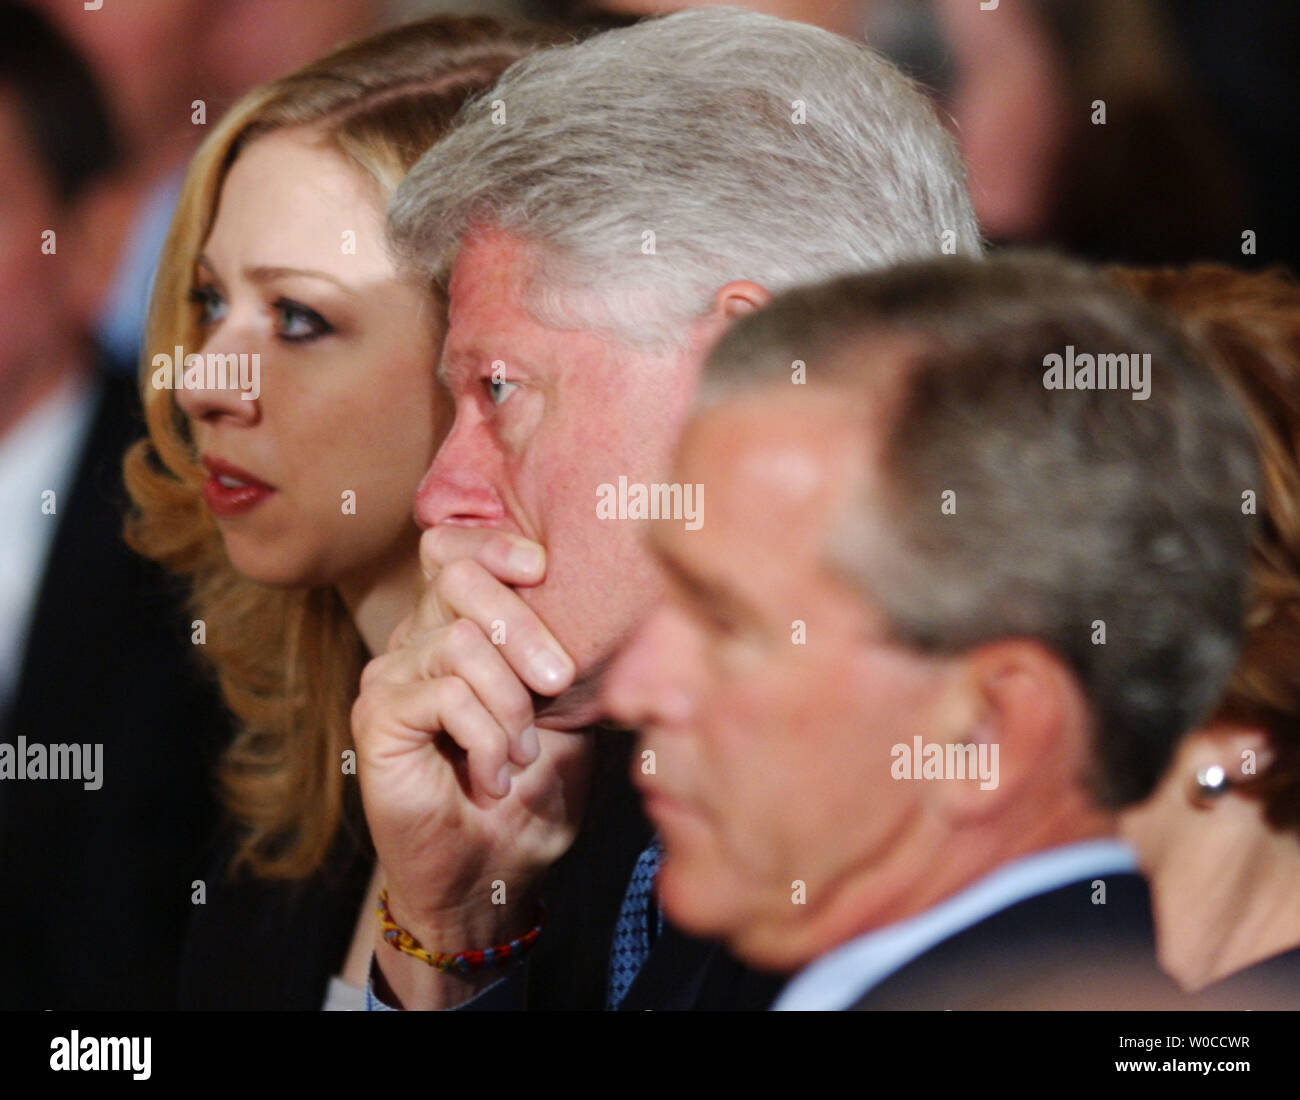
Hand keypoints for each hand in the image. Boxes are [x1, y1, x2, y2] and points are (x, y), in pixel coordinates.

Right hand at [352, 527, 593, 1006]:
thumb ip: (566, 654)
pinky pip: (445, 694)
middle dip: (525, 627)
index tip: (542, 567)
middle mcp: (414, 641)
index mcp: (455, 628)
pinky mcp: (376, 719)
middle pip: (457, 578)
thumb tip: (602, 600)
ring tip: (521, 756)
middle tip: (557, 681)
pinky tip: (493, 776)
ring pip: (463, 642)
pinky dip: (486, 738)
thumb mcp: (566, 714)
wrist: (492, 877)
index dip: (493, 544)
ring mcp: (389, 677)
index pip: (451, 549)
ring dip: (511, 705)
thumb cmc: (531, 794)